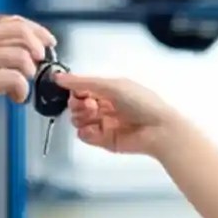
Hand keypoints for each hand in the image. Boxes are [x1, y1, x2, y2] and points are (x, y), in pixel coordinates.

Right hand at [0, 15, 55, 134]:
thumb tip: (24, 55)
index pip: (14, 21)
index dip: (37, 30)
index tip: (48, 43)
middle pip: (22, 33)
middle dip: (40, 49)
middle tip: (40, 67)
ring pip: (22, 56)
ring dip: (29, 74)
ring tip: (21, 87)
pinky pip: (14, 80)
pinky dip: (22, 91)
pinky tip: (15, 99)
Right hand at [54, 72, 191, 157]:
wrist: (158, 129)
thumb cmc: (142, 103)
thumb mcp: (111, 86)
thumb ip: (83, 83)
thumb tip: (60, 77)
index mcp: (108, 90)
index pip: (81, 88)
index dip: (75, 90)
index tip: (74, 91)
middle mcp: (104, 106)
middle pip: (76, 105)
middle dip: (77, 104)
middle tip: (89, 105)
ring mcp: (103, 123)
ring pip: (78, 120)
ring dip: (81, 118)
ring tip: (93, 116)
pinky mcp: (103, 140)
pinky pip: (84, 136)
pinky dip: (86, 132)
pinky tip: (95, 130)